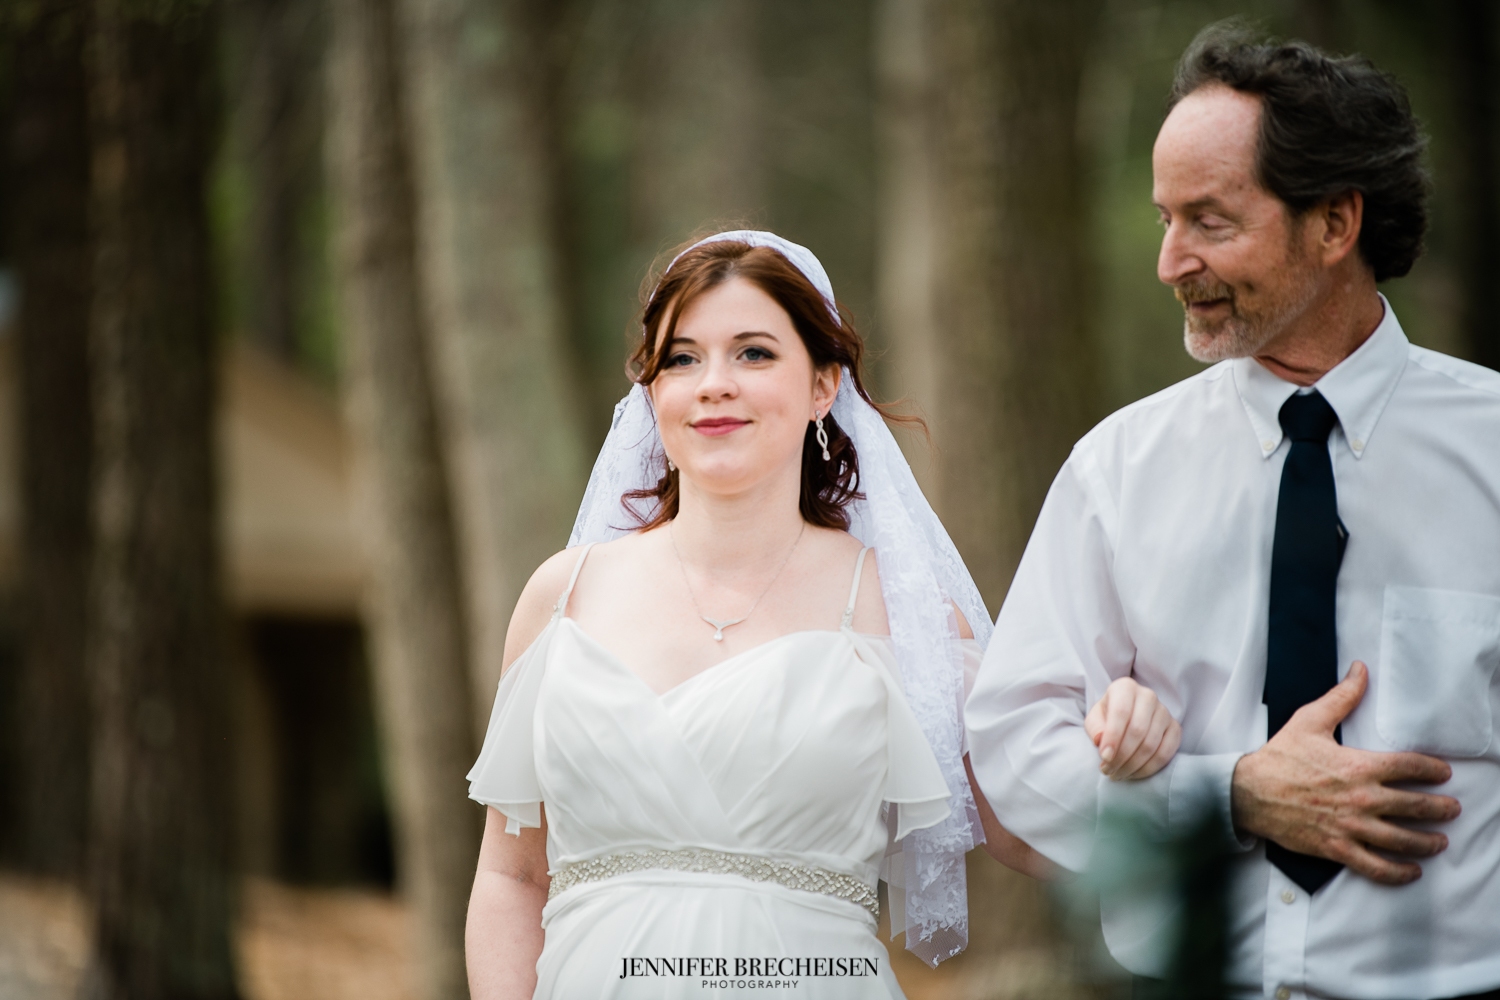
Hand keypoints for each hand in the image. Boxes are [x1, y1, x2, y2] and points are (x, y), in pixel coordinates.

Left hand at [1084, 676, 1182, 780]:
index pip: (1121, 712)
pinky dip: (1149, 768)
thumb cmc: (1107, 718)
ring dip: (1133, 765)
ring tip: (1117, 774)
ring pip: (1151, 744)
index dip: (1113, 737)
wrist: (1127, 718)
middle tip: (1108, 770)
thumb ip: (1095, 728)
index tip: (1104, 758)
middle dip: (1121, 756)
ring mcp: (1164, 712)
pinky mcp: (1175, 728)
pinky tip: (1134, 773)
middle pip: (1138, 731)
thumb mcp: (1094, 719)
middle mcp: (1148, 696)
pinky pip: (1166, 752)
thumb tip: (1100, 741)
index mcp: (1125, 688)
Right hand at [1230, 661, 1460, 884]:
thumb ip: (1341, 697)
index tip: (1443, 773)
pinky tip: (1411, 870)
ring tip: (1440, 840)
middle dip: (1440, 809)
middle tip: (1452, 809)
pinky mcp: (1338, 848)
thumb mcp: (1309, 720)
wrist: (1250, 792)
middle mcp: (1361, 798)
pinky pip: (1377, 867)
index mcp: (1358, 766)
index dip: (1433, 770)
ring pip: (1402, 840)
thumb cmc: (1280, 757)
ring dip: (1427, 842)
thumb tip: (1360, 671)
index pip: (1410, 767)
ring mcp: (1351, 826)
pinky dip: (1399, 872)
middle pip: (1416, 806)